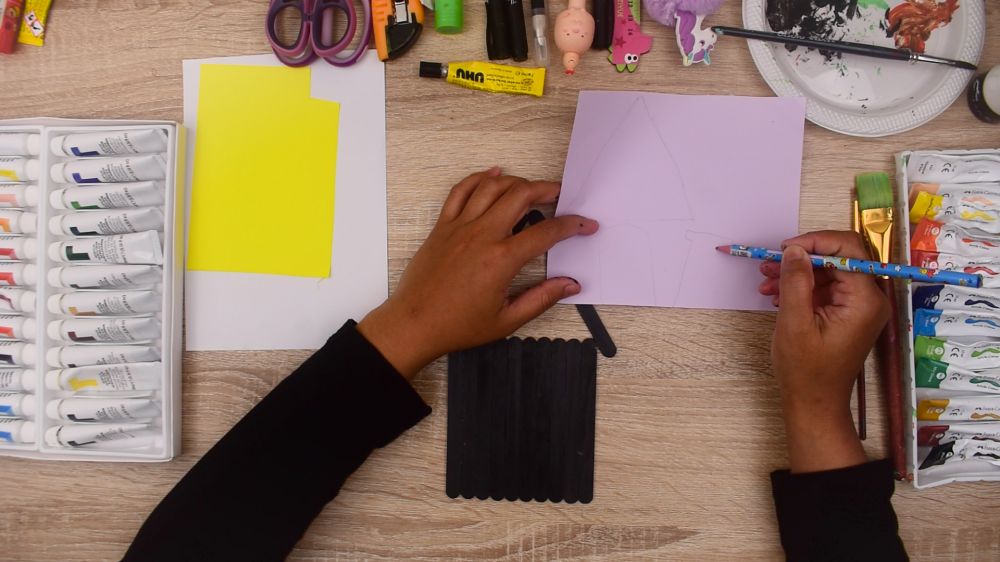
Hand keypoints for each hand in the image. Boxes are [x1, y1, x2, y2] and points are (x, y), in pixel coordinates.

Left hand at [358, 168, 598, 378]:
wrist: (413, 324)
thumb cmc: (456, 326)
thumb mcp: (507, 320)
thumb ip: (542, 299)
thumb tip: (569, 285)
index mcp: (501, 260)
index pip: (547, 232)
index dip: (573, 225)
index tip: (585, 224)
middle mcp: (481, 236)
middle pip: (521, 195)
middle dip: (547, 190)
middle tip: (560, 195)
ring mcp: (459, 227)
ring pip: (492, 187)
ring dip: (516, 181)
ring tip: (531, 187)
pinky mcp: (442, 227)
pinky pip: (460, 191)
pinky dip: (479, 179)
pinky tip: (493, 175)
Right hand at [758, 231, 888, 472]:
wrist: (815, 403)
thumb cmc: (806, 371)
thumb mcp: (795, 323)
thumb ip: (795, 282)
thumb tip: (794, 249)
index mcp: (865, 300)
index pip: (848, 249)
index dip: (815, 242)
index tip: (785, 249)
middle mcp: (870, 299)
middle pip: (839, 258)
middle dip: (802, 258)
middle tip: (769, 264)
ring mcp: (860, 307)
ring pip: (829, 272)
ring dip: (797, 273)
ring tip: (765, 281)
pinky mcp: (848, 313)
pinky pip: (827, 288)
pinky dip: (802, 287)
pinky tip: (776, 295)